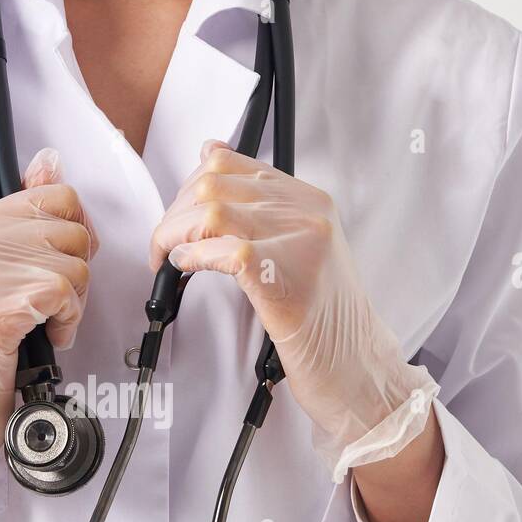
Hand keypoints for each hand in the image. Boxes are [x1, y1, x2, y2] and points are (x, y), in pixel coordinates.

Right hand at [0, 148, 97, 521]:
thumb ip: (26, 221)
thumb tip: (51, 160)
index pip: (58, 196)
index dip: (75, 238)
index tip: (57, 271)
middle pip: (75, 231)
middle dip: (75, 277)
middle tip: (44, 309)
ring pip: (77, 266)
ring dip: (71, 306)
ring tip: (37, 326)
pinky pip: (66, 295)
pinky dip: (65, 325)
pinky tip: (38, 339)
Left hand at [150, 140, 436, 480]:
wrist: (356, 365)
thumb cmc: (324, 318)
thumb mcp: (298, 249)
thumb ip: (258, 209)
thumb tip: (209, 156)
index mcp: (310, 200)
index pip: (230, 162)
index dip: (187, 188)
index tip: (178, 219)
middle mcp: (307, 213)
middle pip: (213, 185)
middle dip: (174, 216)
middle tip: (166, 247)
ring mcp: (300, 244)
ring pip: (212, 212)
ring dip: (174, 236)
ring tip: (171, 260)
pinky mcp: (286, 279)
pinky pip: (224, 251)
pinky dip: (193, 259)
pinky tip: (187, 271)